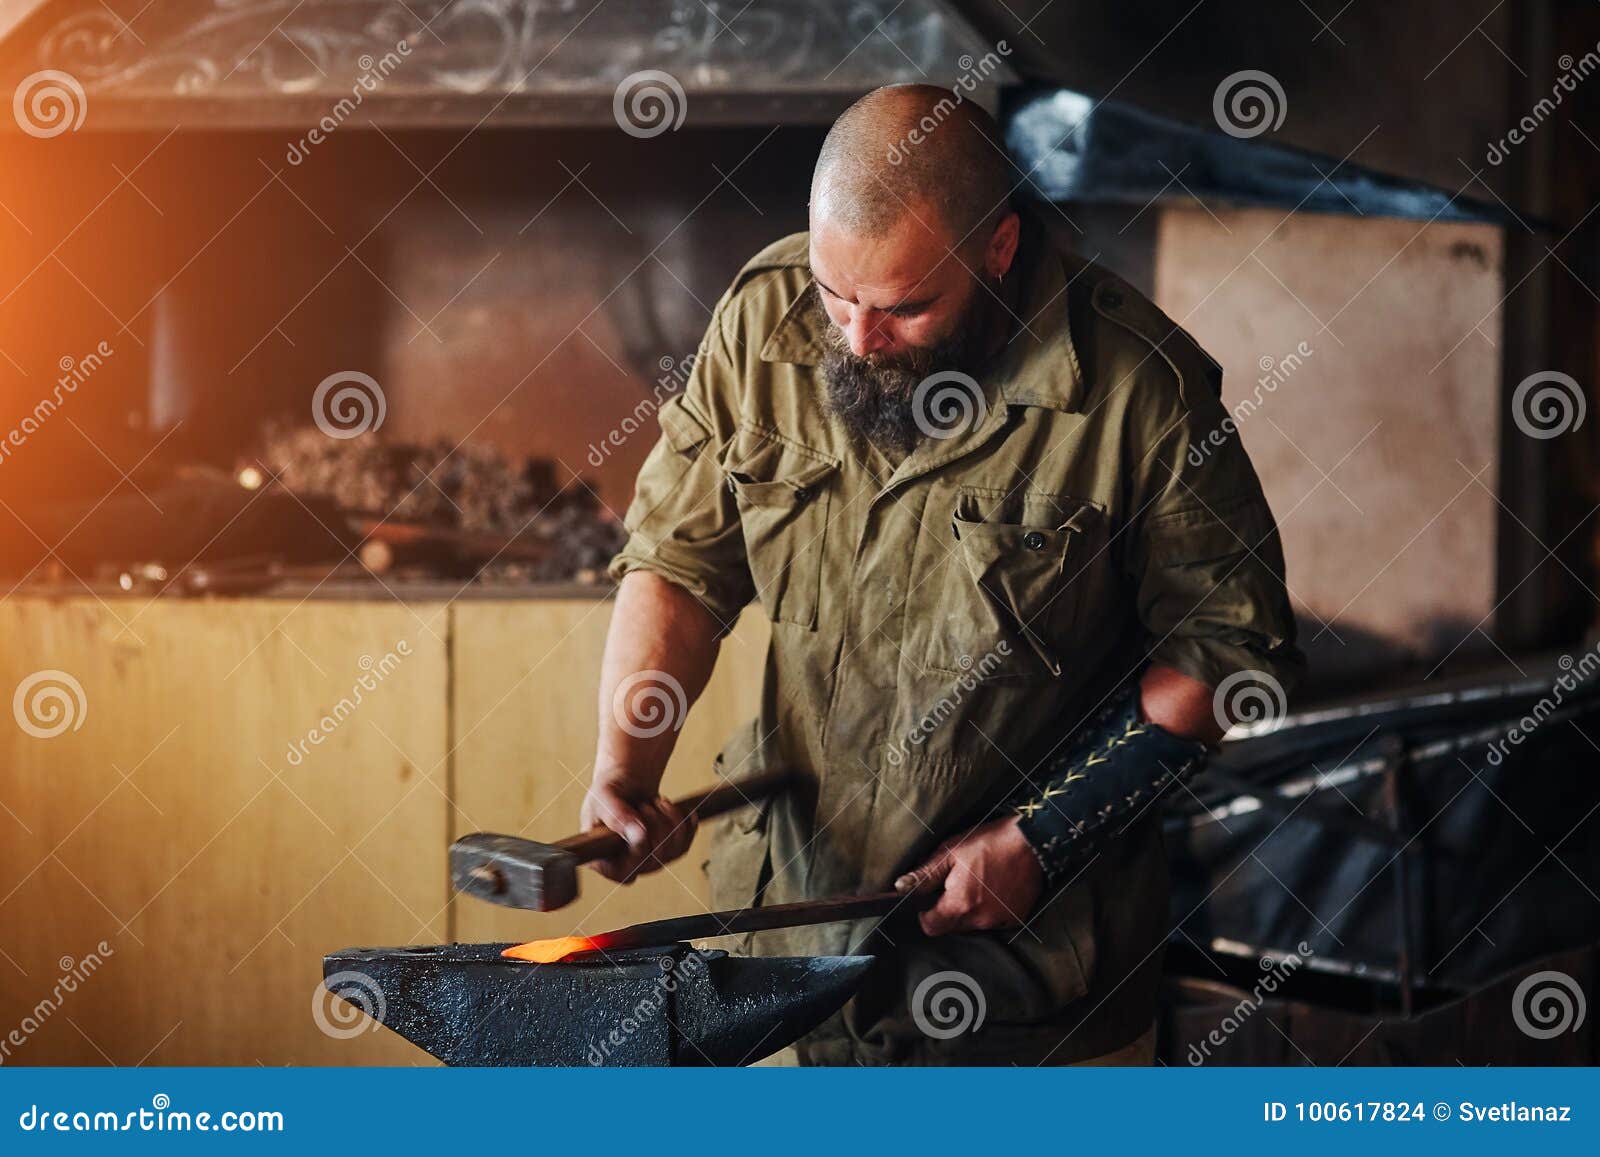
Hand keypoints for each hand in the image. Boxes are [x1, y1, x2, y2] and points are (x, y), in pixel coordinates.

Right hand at [579, 780, 697, 883]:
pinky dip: (685, 826)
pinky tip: (682, 810)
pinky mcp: (666, 850)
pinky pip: (683, 846)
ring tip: (658, 802)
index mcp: (602, 860)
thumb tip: (637, 834)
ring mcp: (647, 860)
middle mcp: (625, 865)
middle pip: (652, 862)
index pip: (624, 873)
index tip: (642, 827)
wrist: (626, 782)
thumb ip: (616, 816)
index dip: (638, 854)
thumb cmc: (607, 792)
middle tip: (646, 805)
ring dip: (671, 823)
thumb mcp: (604, 798)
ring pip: (671, 853)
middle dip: (655, 827)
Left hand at [894, 816, 1043, 935]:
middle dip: (948, 910)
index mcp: (960, 904)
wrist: (1033, 840)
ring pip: (973, 924)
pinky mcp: (1016, 919)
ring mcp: (1000, 921)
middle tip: (956, 883)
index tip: (930, 899)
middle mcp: (980, 919)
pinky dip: (990, 910)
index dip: (925, 914)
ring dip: (970, 910)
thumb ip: (925, 874)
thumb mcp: (951, 851)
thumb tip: (901, 887)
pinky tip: (995, 888)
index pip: (930, 927)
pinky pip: (994, 921)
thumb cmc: (990, 842)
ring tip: (978, 882)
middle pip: (952, 927)